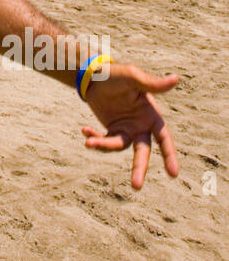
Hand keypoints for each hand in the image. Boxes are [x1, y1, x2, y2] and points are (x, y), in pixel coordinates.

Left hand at [81, 63, 178, 188]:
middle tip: (136, 186)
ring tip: (89, 143)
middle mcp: (140, 126)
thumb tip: (175, 79)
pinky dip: (94, 138)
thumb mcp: (133, 77)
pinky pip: (104, 141)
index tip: (173, 174)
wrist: (93, 75)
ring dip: (104, 146)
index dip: (169, 156)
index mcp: (151, 115)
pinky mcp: (110, 130)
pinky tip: (84, 131)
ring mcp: (125, 129)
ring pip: (118, 146)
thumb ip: (152, 84)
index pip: (164, 138)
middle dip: (139, 169)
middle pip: (143, 152)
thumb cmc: (115, 74)